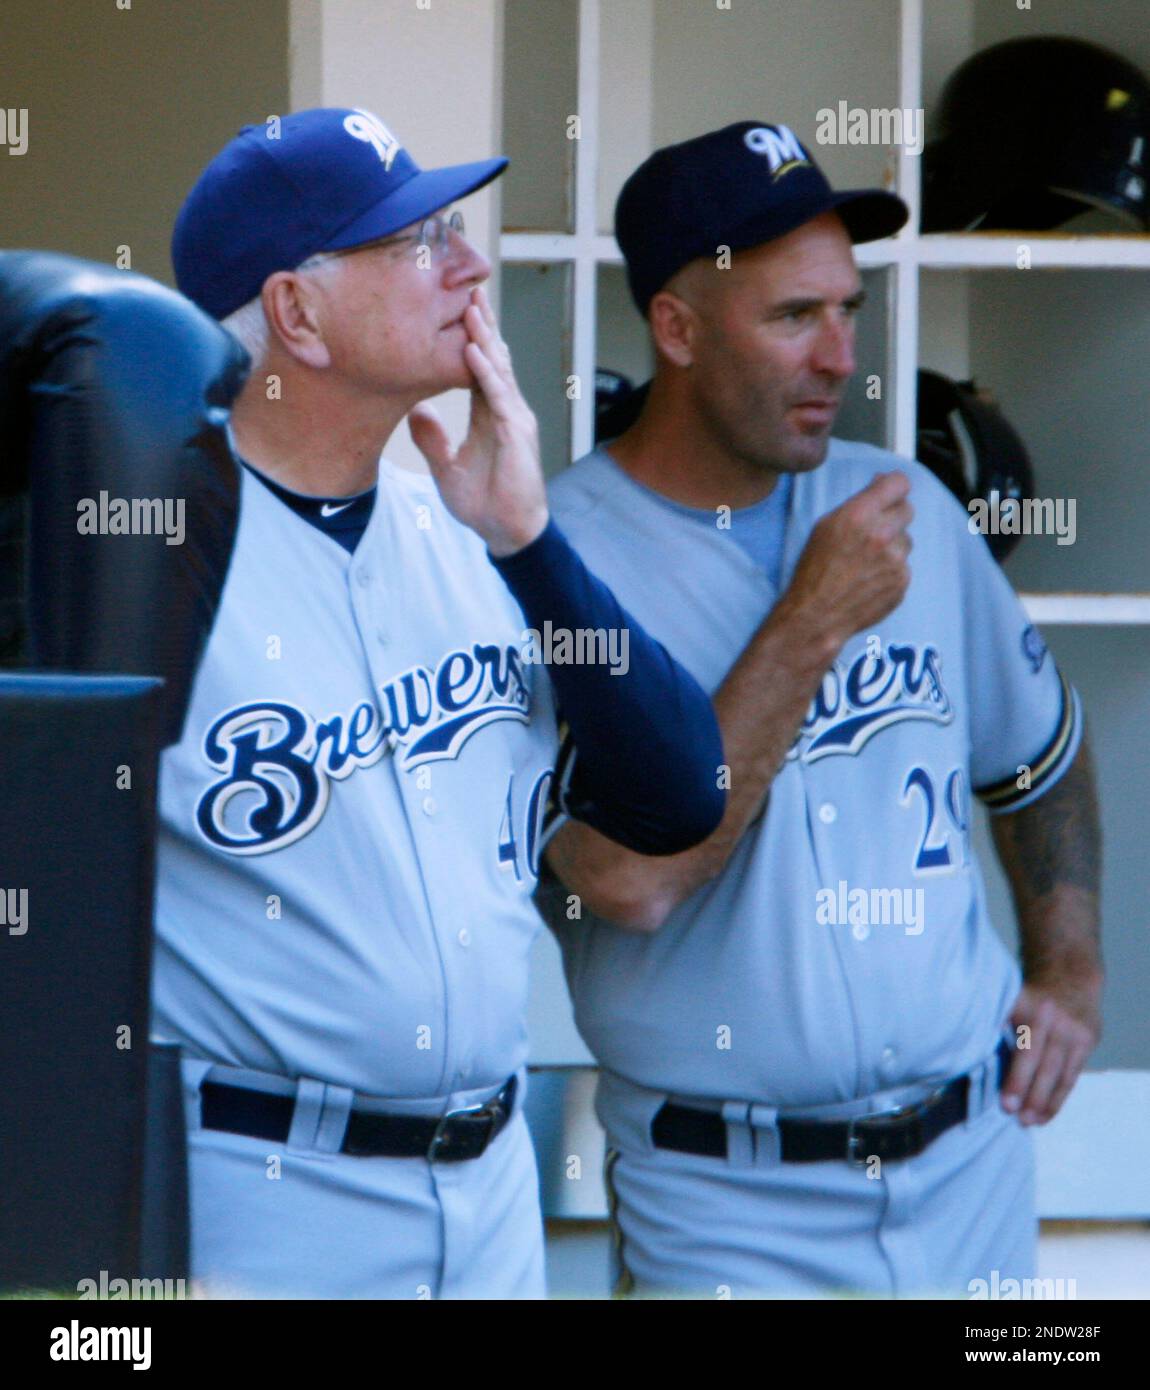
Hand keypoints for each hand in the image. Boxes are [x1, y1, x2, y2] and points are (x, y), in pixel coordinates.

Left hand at [408, 285, 548, 555]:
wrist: (507, 531)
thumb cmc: (484, 503)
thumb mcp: (446, 467)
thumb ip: (432, 439)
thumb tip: (415, 411)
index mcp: (490, 415)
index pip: (480, 369)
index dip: (472, 339)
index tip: (459, 311)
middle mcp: (506, 410)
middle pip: (494, 359)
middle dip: (483, 325)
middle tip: (470, 289)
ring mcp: (514, 419)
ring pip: (498, 370)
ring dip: (485, 337)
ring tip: (472, 307)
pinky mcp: (516, 434)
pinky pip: (499, 396)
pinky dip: (486, 373)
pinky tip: (475, 351)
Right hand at [779, 471, 912, 656]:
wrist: (817, 614)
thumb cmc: (814, 570)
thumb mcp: (825, 526)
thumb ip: (857, 503)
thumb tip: (882, 483)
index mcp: (859, 515)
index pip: (899, 484)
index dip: (894, 487)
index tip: (890, 493)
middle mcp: (881, 534)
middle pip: (907, 510)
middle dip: (893, 516)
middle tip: (873, 532)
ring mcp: (896, 560)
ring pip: (906, 540)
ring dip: (892, 546)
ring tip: (865, 563)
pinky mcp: (902, 581)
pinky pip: (904, 566)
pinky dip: (891, 570)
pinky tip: (869, 579)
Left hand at [1001, 976, 1101, 1124]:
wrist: (1069, 975)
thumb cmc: (1028, 994)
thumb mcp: (1011, 998)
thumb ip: (996, 1022)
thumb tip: (969, 1054)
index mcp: (1032, 1010)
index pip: (1025, 1050)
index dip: (1016, 1079)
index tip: (1005, 1103)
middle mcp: (1055, 1022)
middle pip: (1045, 1065)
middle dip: (1031, 1094)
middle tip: (1019, 1120)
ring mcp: (1074, 1032)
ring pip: (1061, 1074)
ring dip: (1046, 1102)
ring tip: (1032, 1123)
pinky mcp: (1088, 1042)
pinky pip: (1073, 1075)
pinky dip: (1059, 1097)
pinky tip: (1047, 1114)